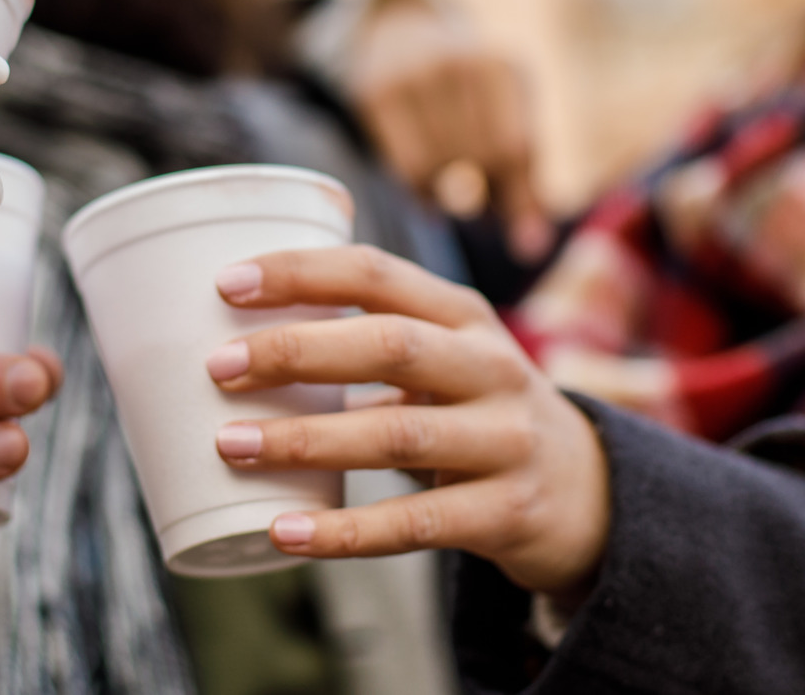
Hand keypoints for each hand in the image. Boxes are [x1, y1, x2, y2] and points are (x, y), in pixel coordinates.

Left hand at [208, 246, 609, 596]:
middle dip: (296, 351)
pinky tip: (283, 532)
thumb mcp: (442, 356)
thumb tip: (232, 341)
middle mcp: (491, 367)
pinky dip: (344, 531)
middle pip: (389, 345)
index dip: (302, 273)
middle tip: (217, 367)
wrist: (587, 491)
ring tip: (231, 445)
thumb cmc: (474, 409)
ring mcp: (505, 440)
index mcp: (462, 315)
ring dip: (305, 439)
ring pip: (396, 435)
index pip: (376, 274)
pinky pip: (414, 525)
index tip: (226, 284)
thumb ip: (364, 341)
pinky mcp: (506, 512)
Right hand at [348, 0, 552, 260]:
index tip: (526, 248)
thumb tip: (531, 250)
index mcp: (504, 68)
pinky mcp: (378, 92)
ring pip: (438, 167)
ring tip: (451, 184)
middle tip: (482, 206)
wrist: (402, 35)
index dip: (521, 201)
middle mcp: (461, 63)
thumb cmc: (468, 94)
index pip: (515, 148)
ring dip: (448, 190)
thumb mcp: (507, 115)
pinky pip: (404, 167)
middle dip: (485, 192)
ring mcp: (416, 74)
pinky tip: (428, 190)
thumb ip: (524, 182)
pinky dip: (420, 191)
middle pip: (480, 158)